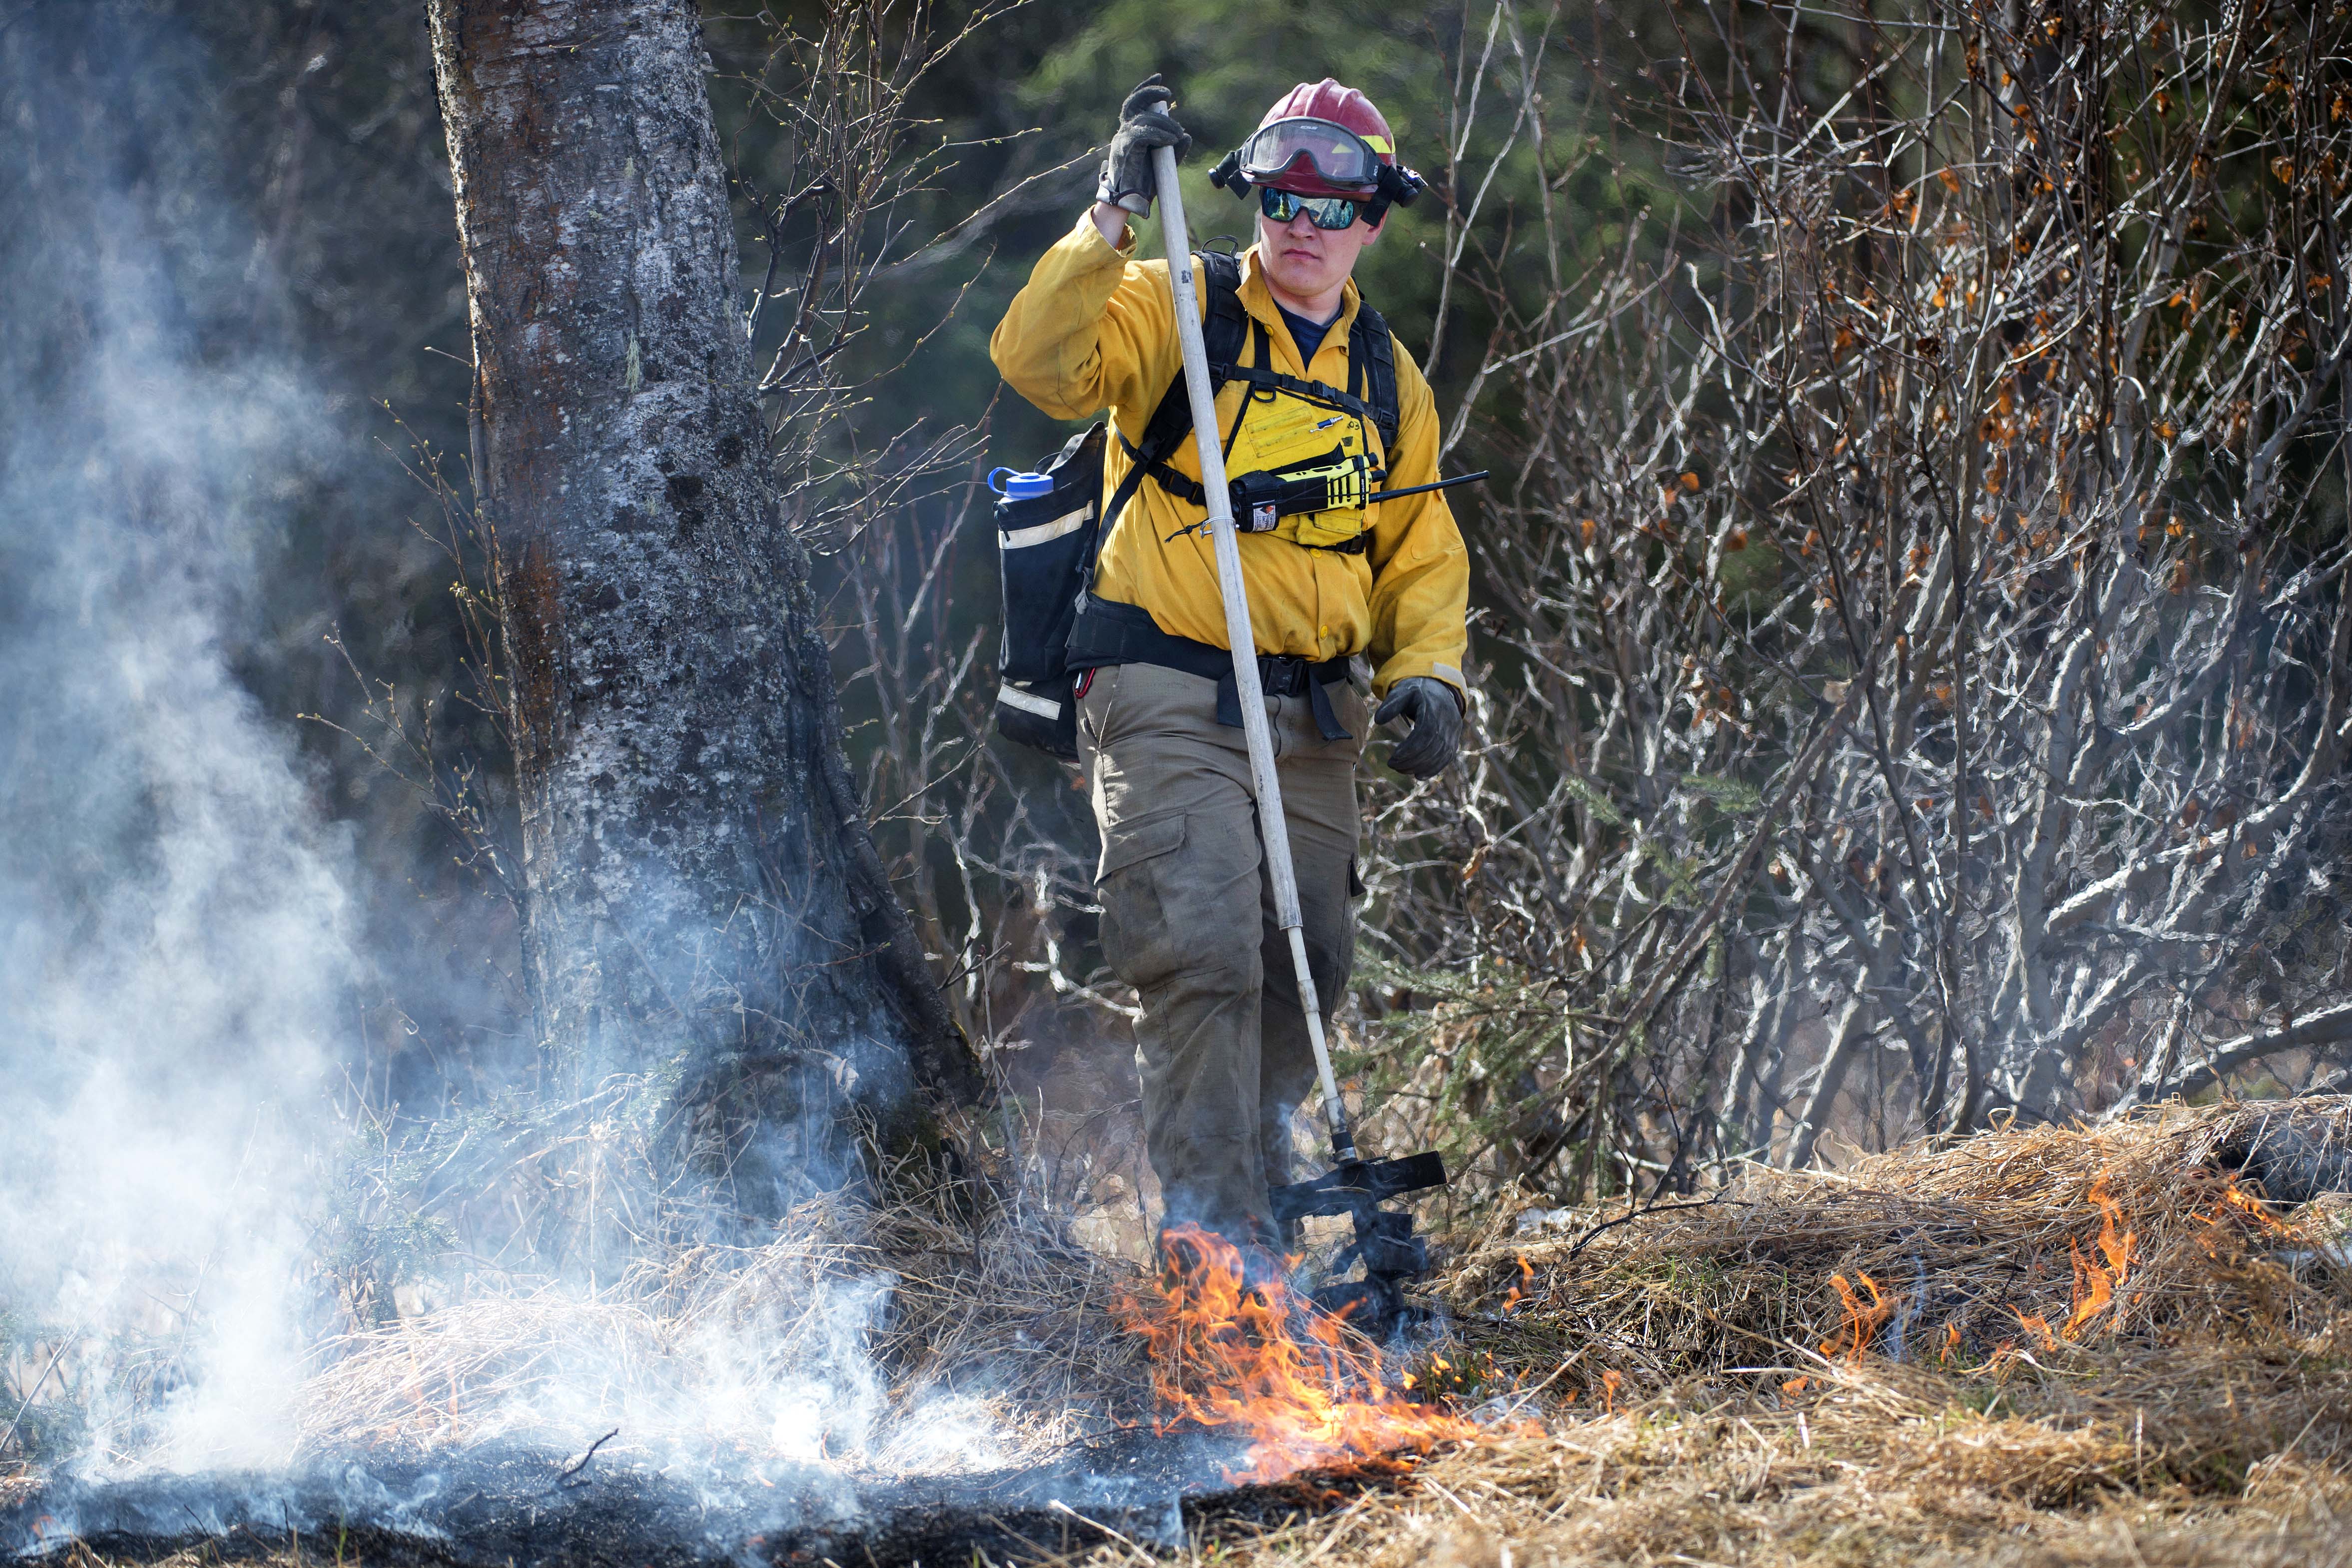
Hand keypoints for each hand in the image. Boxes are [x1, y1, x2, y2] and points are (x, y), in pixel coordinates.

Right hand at [1096, 74, 1191, 218]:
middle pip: (1135, 103)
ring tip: (1177, 134)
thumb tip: (1187, 136)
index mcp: (1130, 132)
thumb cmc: (1143, 185)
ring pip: (1143, 119)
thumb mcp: (1164, 163)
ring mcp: (1122, 139)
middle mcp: (1123, 132)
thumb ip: (1174, 149)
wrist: (1128, 203)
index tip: (1159, 77)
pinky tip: (1171, 140)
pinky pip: (1143, 133)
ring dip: (1164, 124)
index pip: (1134, 103)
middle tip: (1168, 94)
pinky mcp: (1125, 149)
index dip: (1145, 88)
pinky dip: (1159, 134)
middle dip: (1151, 94)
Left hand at [1374, 676, 1463, 778]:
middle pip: (1432, 747)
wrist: (1439, 689)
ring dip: (1420, 766)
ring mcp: (1453, 732)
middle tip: (1393, 765)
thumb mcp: (1402, 692)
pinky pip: (1446, 758)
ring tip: (1401, 770)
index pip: (1425, 734)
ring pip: (1440, 755)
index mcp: (1435, 708)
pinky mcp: (1454, 740)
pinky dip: (1433, 769)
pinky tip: (1419, 776)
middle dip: (1412, 760)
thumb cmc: (1416, 692)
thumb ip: (1390, 705)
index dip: (1410, 749)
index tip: (1393, 758)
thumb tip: (1378, 721)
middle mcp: (1448, 721)